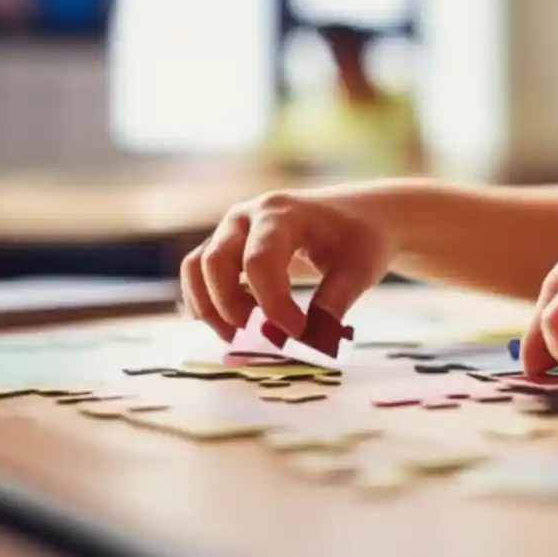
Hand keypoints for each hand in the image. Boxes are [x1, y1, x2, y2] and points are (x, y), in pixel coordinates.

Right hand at [180, 191, 392, 340]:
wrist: (358, 216)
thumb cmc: (360, 239)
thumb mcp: (358, 270)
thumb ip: (333, 304)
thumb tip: (309, 342)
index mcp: (283, 214)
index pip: (260, 262)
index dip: (272, 304)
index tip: (298, 332)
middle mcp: (248, 216)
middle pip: (215, 262)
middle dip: (231, 307)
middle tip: (260, 338)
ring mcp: (233, 230)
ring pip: (198, 267)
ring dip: (210, 308)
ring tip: (240, 338)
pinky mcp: (228, 246)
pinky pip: (199, 272)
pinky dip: (205, 302)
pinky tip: (231, 327)